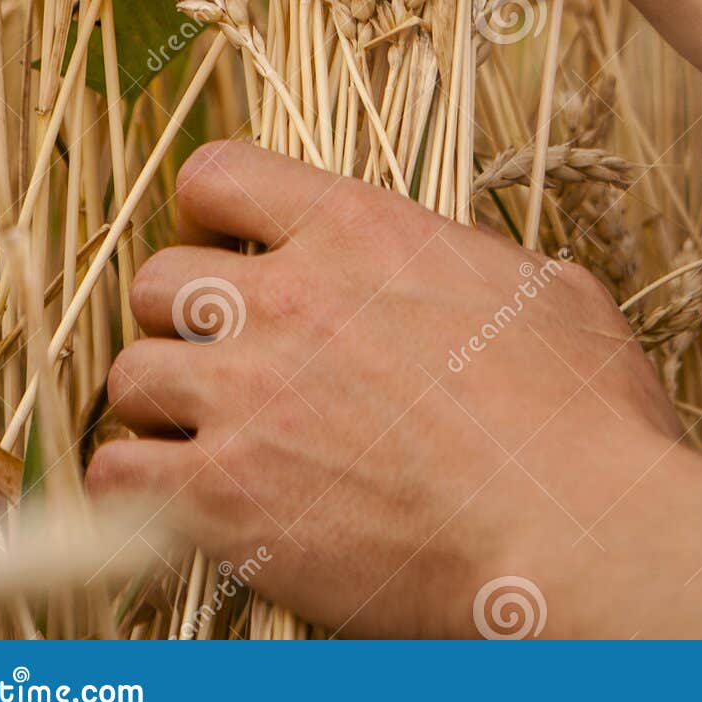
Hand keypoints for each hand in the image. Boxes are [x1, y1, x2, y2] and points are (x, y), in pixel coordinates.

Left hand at [85, 142, 681, 637]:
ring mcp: (247, 397)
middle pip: (159, 278)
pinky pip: (118, 475)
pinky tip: (185, 500)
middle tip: (226, 355)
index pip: (220, 174)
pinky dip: (139, 487)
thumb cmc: (583, 413)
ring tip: (207, 434)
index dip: (213, 212)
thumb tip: (473, 276)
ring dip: (163, 403)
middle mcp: (287, 299)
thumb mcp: (550, 293)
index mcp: (361, 230)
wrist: (571, 527)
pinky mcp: (223, 498)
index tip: (231, 248)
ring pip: (130, 374)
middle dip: (182, 316)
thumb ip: (478, 267)